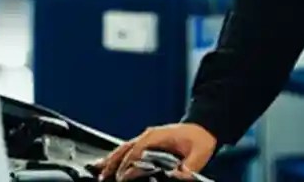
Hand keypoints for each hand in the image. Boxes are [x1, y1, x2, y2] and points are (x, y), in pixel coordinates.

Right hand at [94, 122, 216, 180]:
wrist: (203, 127)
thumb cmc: (200, 139)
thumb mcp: (199, 153)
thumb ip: (190, 166)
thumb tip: (179, 175)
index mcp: (157, 136)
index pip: (137, 151)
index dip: (128, 165)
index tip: (122, 177)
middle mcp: (148, 136)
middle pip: (125, 149)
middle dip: (113, 163)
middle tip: (102, 177)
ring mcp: (146, 138)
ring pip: (123, 148)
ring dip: (111, 160)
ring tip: (100, 173)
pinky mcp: (147, 143)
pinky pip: (128, 149)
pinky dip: (117, 157)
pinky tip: (110, 165)